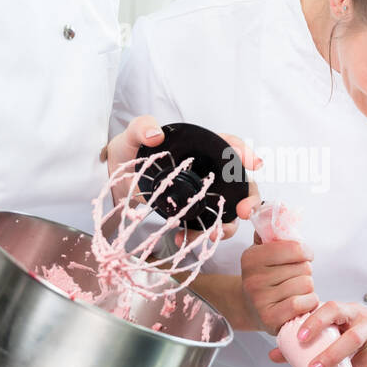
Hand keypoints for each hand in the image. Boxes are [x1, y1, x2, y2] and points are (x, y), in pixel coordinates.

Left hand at [104, 117, 261, 240]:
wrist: (113, 179)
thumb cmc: (129, 152)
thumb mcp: (132, 136)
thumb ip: (141, 127)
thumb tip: (154, 134)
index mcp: (202, 148)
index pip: (230, 147)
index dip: (245, 154)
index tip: (253, 163)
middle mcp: (209, 173)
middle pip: (240, 184)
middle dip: (249, 198)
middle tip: (244, 211)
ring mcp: (202, 196)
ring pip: (227, 211)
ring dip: (226, 225)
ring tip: (212, 234)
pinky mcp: (190, 214)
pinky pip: (203, 227)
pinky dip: (197, 237)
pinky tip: (181, 239)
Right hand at [240, 235, 316, 333]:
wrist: (252, 308)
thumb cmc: (266, 276)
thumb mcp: (264, 250)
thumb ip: (272, 229)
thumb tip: (283, 207)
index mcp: (251, 257)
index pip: (295, 248)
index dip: (305, 252)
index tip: (303, 256)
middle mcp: (252, 279)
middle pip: (304, 267)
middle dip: (305, 272)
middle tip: (294, 278)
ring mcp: (260, 300)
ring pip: (306, 285)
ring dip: (308, 289)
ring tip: (296, 291)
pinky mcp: (270, 319)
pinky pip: (302, 303)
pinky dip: (309, 302)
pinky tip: (301, 303)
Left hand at [269, 302, 366, 366]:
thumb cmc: (363, 333)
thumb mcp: (340, 330)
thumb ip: (311, 341)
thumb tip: (275, 356)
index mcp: (351, 311)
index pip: (332, 308)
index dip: (316, 321)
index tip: (299, 337)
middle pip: (351, 338)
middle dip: (330, 356)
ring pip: (364, 361)